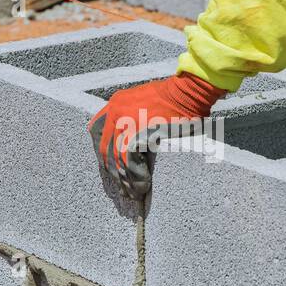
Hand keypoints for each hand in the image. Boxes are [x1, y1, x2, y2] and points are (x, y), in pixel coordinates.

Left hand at [88, 72, 226, 197]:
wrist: (188, 92)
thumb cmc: (174, 98)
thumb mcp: (145, 102)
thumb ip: (132, 118)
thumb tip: (131, 144)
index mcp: (115, 103)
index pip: (97, 132)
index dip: (102, 153)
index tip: (110, 167)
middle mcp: (116, 112)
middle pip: (105, 148)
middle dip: (113, 172)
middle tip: (123, 188)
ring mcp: (125, 122)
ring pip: (117, 158)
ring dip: (126, 179)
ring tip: (134, 194)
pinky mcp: (139, 132)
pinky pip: (131, 160)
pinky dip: (137, 176)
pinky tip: (144, 186)